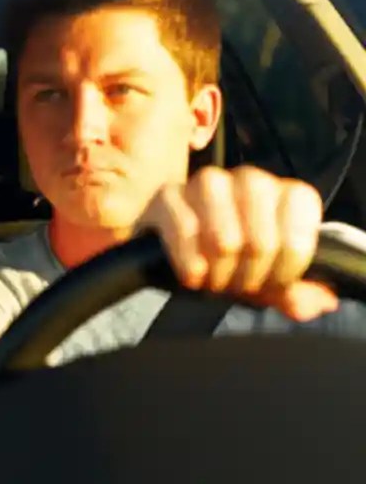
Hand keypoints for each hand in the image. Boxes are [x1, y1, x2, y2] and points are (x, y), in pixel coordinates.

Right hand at [135, 165, 337, 321]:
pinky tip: (191, 276)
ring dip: (218, 274)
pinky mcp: (168, 194)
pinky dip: (189, 264)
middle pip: (260, 245)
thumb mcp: (270, 281)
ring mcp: (209, 182)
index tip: (269, 284)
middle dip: (246, 278)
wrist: (183, 249)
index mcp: (288, 194)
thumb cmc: (235, 262)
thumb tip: (314, 304)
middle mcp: (252, 179)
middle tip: (236, 285)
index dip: (281, 276)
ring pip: (223, 240)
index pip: (295, 243)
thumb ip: (297, 294)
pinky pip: (184, 233)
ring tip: (214, 280)